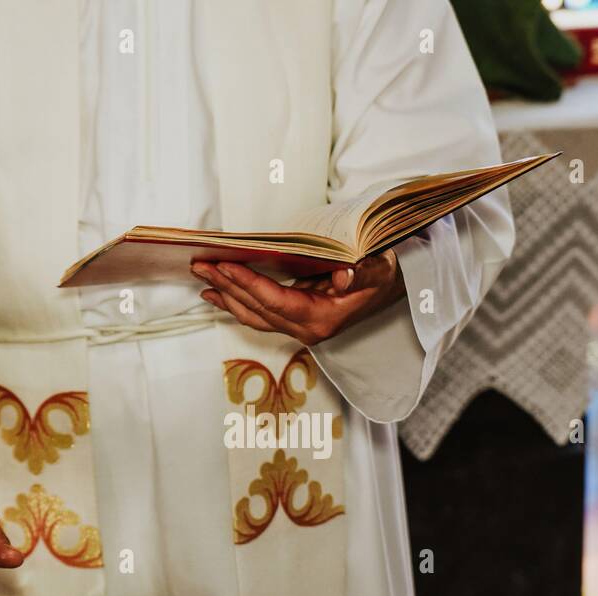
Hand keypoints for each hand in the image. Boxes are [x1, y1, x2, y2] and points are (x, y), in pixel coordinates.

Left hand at [192, 249, 405, 346]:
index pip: (275, 300)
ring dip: (226, 297)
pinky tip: (218, 293)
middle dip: (227, 286)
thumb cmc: (386, 275)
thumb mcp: (381, 268)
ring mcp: (300, 328)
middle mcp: (307, 328)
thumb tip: (344, 277)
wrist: (397, 288)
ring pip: (254, 316)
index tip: (223, 265)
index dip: (247, 283)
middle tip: (200, 266)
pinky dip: (237, 303)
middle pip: (257, 309)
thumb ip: (364, 272)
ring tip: (202, 279)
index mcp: (322, 318)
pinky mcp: (297, 321)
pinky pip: (260, 315)